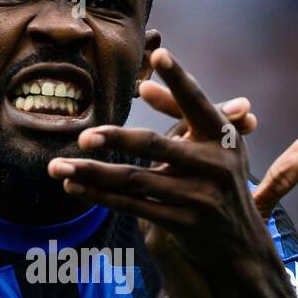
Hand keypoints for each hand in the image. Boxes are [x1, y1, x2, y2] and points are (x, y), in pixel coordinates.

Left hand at [48, 49, 297, 297]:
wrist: (240, 244)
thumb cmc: (221, 181)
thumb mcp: (214, 145)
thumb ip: (180, 112)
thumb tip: (144, 85)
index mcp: (222, 137)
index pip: (196, 102)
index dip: (179, 78)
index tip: (159, 53)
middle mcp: (214, 164)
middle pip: (154, 145)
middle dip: (116, 139)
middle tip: (84, 136)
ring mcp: (198, 197)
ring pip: (134, 180)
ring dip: (92, 173)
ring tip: (57, 165)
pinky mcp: (182, 223)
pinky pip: (132, 206)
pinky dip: (100, 196)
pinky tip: (74, 186)